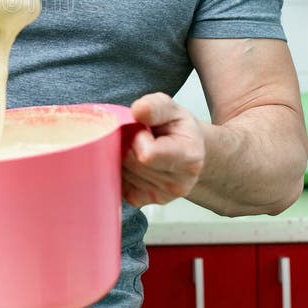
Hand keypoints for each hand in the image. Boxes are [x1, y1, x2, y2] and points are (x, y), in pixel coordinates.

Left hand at [122, 92, 205, 206]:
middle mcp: (178, 183)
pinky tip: (131, 160)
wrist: (186, 151)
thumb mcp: (171, 109)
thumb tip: (138, 111)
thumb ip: (155, 107)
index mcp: (188, 157)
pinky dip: (119, 170)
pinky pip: (118, 185)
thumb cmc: (177, 128)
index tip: (141, 129)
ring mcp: (161, 196)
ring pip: (123, 174)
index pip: (148, 155)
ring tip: (134, 146)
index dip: (136, 138)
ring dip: (120, 156)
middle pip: (132, 164)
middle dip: (126, 145)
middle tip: (134, 135)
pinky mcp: (144, 201)